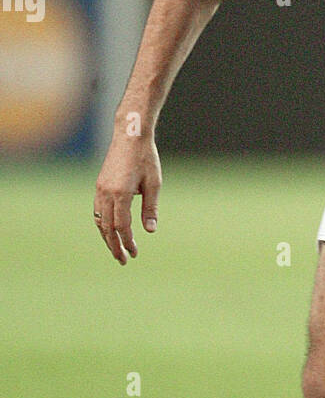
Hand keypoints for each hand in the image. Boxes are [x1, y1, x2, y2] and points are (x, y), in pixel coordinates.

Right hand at [93, 129, 161, 263]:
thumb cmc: (146, 158)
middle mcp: (106, 193)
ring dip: (107, 238)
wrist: (129, 136)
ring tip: (116, 250)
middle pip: (107, 228)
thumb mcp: (154, 183)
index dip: (127, 242)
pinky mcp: (99, 186)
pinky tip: (109, 231)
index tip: (135, 253)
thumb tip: (150, 230)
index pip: (122, 226)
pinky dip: (102, 225)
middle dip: (115, 246)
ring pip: (99, 221)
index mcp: (121, 193)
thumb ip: (150, 208)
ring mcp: (100, 189)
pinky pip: (97, 211)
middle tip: (123, 261)